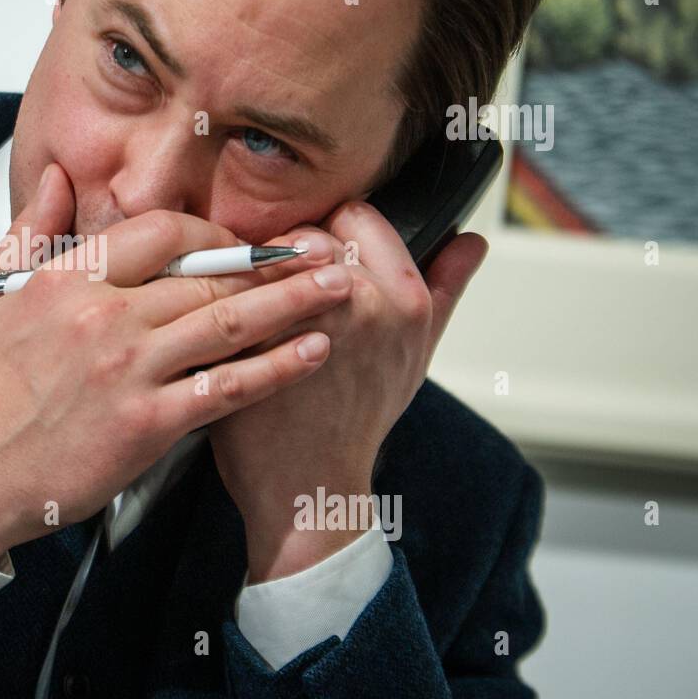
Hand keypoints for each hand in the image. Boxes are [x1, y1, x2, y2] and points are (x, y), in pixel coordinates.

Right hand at [0, 164, 352, 571]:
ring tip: (343, 287)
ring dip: (293, 302)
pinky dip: (277, 367)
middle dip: (274, 261)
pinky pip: (227, 386)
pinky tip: (314, 351)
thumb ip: (30, 229)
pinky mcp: (149, 423)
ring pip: (229, 321)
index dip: (214, 230)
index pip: (161, 231)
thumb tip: (61, 175)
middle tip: (325, 252)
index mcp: (70, 277)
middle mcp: (106, 313)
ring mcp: (131, 368)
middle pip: (210, 274)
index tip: (241, 241)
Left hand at [206, 201, 487, 582]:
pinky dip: (226, 294)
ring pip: (270, 256)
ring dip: (257, 270)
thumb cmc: (358, 418)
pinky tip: (223, 316)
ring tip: (252, 301)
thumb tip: (474, 240)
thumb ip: (446, 288)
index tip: (313, 259)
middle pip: (311, 230)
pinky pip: (236, 287)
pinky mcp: (259, 338)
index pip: (358, 214)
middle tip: (278, 285)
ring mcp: (308, 319)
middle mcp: (363, 301)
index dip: (329, 231)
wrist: (309, 484)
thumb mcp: (415, 353)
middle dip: (289, 250)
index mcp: (405, 299)